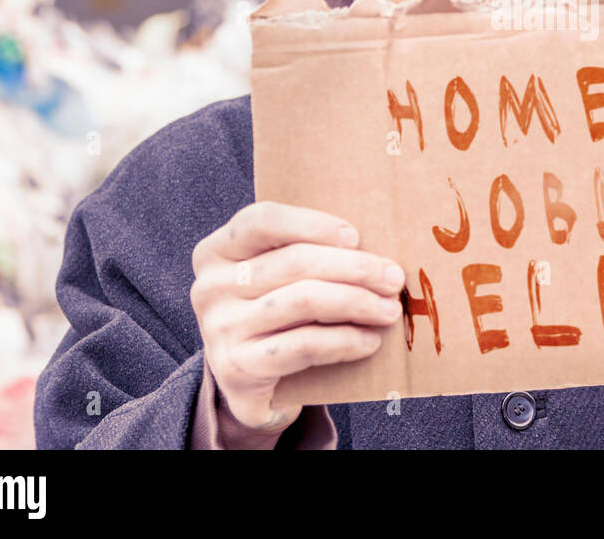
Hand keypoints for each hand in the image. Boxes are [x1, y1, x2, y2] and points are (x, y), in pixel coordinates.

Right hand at [190, 201, 404, 435]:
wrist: (251, 383)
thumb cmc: (276, 314)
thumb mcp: (279, 278)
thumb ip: (308, 253)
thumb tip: (374, 247)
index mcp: (216, 251)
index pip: (262, 220)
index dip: (312, 223)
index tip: (356, 237)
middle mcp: (209, 287)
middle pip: (294, 262)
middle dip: (354, 268)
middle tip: (393, 278)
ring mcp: (219, 328)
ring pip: (304, 301)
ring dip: (357, 302)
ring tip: (389, 310)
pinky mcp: (236, 368)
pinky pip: (303, 345)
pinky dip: (344, 341)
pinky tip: (369, 341)